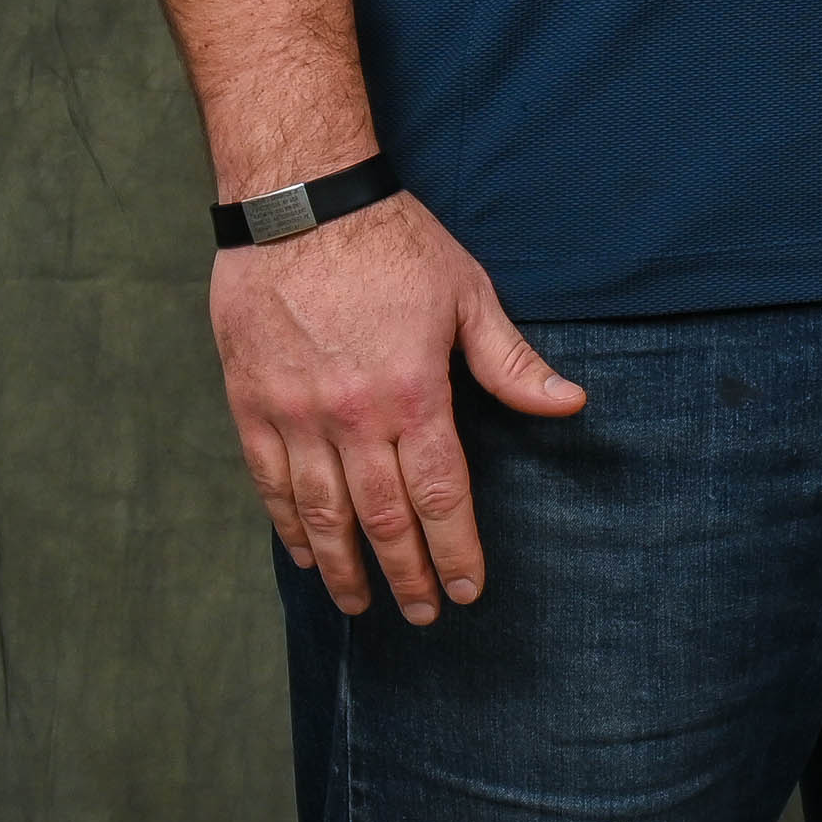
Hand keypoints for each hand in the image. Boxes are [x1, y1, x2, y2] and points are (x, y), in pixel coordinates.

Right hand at [211, 191, 584, 622]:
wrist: (300, 206)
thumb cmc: (394, 245)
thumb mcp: (469, 296)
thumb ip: (512, 363)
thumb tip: (571, 404)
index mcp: (413, 394)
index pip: (441, 495)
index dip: (455, 550)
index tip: (468, 589)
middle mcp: (351, 417)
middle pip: (383, 518)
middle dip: (407, 574)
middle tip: (425, 614)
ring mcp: (295, 415)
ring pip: (321, 512)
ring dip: (344, 566)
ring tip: (361, 604)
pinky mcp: (251, 405)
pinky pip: (269, 482)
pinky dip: (287, 525)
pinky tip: (305, 554)